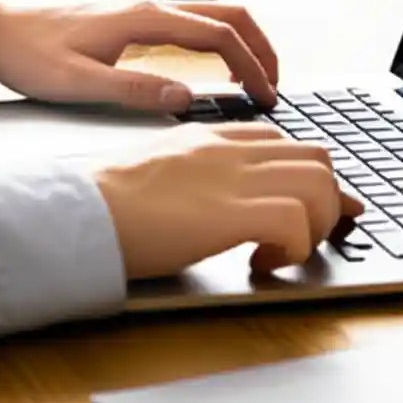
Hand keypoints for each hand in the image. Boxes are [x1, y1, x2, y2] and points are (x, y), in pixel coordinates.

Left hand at [0, 0, 278, 111]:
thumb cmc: (27, 54)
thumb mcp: (76, 83)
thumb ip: (134, 91)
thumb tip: (188, 100)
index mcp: (145, 19)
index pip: (221, 35)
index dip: (253, 66)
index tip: (268, 97)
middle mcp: (151, 6)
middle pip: (230, 15)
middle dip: (262, 47)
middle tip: (276, 85)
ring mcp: (144, 9)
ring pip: (214, 15)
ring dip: (244, 43)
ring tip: (256, 80)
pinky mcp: (134, 19)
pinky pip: (194, 23)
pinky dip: (220, 42)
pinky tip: (216, 69)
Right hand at [91, 122, 363, 276]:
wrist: (76, 211)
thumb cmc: (104, 200)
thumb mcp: (159, 170)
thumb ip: (197, 175)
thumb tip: (216, 202)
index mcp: (211, 139)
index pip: (284, 142)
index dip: (309, 176)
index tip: (322, 204)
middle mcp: (230, 152)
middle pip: (317, 158)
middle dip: (327, 200)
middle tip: (308, 235)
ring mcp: (232, 178)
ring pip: (319, 184)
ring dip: (317, 224)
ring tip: (287, 250)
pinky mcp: (228, 214)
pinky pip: (294, 221)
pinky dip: (295, 248)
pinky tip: (264, 264)